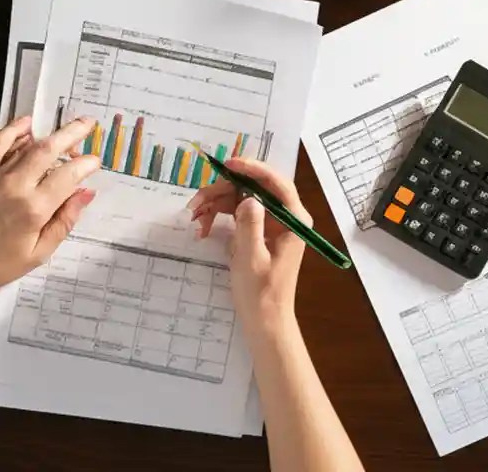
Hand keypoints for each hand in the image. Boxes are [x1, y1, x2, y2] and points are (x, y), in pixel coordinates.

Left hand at [0, 116, 101, 302]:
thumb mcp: (38, 253)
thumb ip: (64, 221)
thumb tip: (85, 194)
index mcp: (34, 209)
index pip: (68, 175)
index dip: (86, 164)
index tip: (96, 162)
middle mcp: (16, 186)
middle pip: (49, 148)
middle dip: (72, 133)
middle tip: (89, 124)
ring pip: (27, 144)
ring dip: (49, 134)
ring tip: (67, 131)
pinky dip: (13, 130)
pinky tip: (27, 123)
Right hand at [187, 158, 310, 333]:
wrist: (264, 321)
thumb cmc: (261, 293)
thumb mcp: (252, 259)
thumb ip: (250, 225)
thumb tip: (248, 197)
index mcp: (293, 221)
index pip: (277, 183)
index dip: (253, 169)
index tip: (228, 165)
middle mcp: (285, 218)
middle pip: (254, 188)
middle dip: (223, 191)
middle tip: (196, 202)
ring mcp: (271, 224)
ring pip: (241, 199)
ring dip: (215, 204)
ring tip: (194, 217)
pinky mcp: (258, 232)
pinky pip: (237, 214)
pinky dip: (218, 217)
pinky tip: (202, 228)